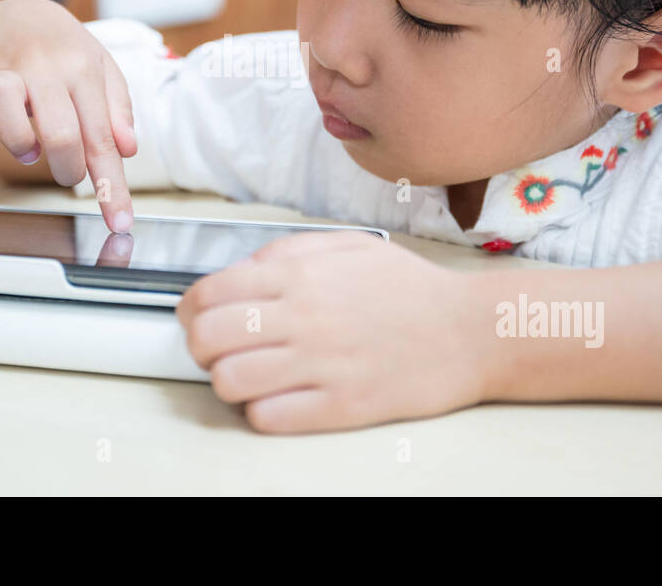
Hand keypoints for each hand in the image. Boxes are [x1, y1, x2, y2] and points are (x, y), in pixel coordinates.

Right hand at [0, 0, 137, 232]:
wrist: (23, 8)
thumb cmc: (67, 48)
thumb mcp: (105, 71)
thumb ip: (118, 111)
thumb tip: (127, 149)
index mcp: (82, 71)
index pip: (101, 139)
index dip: (111, 187)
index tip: (119, 222)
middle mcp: (43, 69)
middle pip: (60, 131)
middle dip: (68, 169)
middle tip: (68, 172)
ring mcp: (3, 71)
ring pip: (4, 103)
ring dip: (19, 142)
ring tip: (30, 149)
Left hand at [176, 230, 491, 432]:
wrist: (471, 331)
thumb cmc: (410, 289)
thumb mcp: (348, 245)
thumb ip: (287, 251)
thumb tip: (240, 273)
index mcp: (300, 275)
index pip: (209, 293)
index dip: (190, 310)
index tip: (199, 317)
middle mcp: (304, 318)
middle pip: (207, 338)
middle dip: (200, 346)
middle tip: (219, 349)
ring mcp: (322, 364)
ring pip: (229, 381)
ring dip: (228, 381)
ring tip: (249, 377)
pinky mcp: (341, 406)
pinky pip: (268, 416)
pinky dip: (261, 411)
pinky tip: (279, 399)